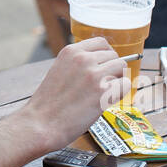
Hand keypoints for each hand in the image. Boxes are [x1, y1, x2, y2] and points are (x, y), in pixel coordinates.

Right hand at [20, 38, 129, 152]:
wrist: (41, 124)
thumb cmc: (48, 103)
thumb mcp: (59, 71)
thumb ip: (77, 64)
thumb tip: (99, 64)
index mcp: (71, 51)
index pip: (101, 42)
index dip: (106, 55)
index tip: (105, 65)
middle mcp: (84, 59)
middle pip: (114, 56)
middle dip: (112, 70)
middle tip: (103, 85)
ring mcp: (94, 75)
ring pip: (122, 68)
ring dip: (117, 80)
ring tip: (104, 93)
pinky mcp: (103, 93)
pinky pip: (125, 85)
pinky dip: (120, 93)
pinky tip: (107, 100)